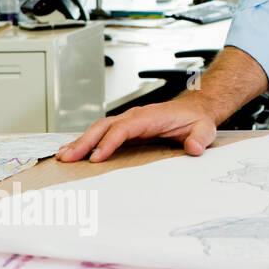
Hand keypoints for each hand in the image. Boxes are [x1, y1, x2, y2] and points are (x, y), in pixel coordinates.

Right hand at [57, 96, 217, 162]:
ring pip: (100, 128)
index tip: (96, 157)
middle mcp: (136, 116)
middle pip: (105, 126)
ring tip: (64, 157)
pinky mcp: (126, 128)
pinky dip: (88, 141)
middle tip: (67, 158)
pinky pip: (103, 133)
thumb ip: (200, 139)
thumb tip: (194, 148)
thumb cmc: (196, 120)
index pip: (124, 128)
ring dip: (81, 142)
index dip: (109, 142)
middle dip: (85, 142)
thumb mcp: (204, 130)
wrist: (196, 110)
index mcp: (151, 116)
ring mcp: (129, 121)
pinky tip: (75, 151)